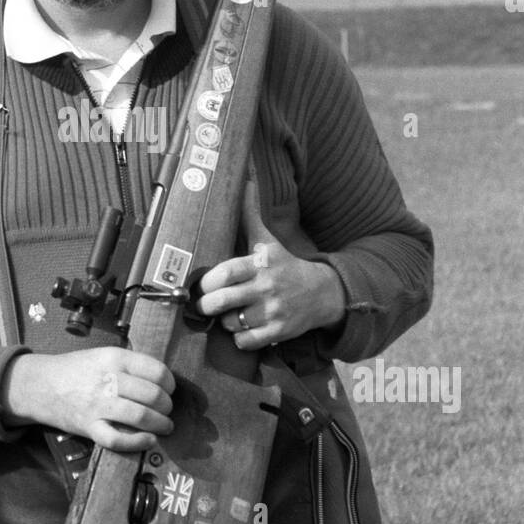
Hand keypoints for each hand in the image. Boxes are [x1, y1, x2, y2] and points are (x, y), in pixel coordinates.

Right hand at [0, 347, 175, 451]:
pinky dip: (138, 442)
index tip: (169, 390)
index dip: (170, 384)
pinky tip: (149, 441)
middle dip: (167, 407)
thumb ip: (130, 365)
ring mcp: (98, 404)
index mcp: (115, 358)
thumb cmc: (75, 369)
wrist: (40, 384)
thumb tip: (161, 381)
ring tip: (165, 427)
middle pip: (152, 395)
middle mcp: (108, 380)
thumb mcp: (103, 355)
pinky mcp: (89, 426)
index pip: (157, 371)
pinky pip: (118, 440)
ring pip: (140, 416)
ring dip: (160, 424)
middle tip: (166, 411)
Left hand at [194, 193, 345, 350]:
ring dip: (224, 322)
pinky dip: (239, 338)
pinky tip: (243, 329)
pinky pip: (246, 342)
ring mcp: (273, 311)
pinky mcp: (279, 332)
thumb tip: (244, 181)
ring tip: (227, 314)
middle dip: (207, 305)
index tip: (202, 285)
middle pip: (222, 301)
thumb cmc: (285, 265)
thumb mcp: (267, 241)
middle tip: (205, 305)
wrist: (322, 292)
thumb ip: (250, 214)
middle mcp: (266, 288)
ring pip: (231, 323)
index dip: (207, 281)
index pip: (225, 273)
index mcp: (260, 264)